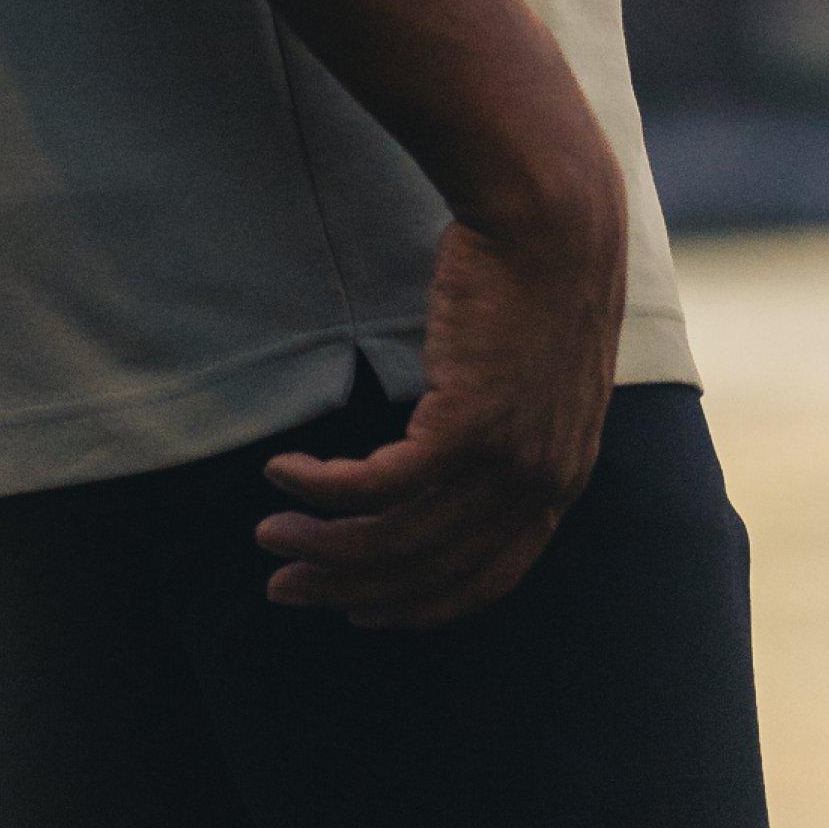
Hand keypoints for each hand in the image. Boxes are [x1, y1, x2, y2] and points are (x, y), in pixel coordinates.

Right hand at [254, 196, 622, 625]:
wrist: (551, 218)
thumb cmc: (532, 283)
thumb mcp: (535, 380)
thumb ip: (504, 434)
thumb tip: (442, 464)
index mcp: (560, 481)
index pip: (485, 579)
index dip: (416, 605)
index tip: (360, 609)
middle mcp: (540, 484)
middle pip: (431, 571)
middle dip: (350, 588)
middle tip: (287, 587)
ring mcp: (508, 460)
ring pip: (398, 538)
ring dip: (323, 544)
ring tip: (268, 535)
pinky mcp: (468, 424)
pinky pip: (377, 485)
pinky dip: (322, 488)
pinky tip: (283, 473)